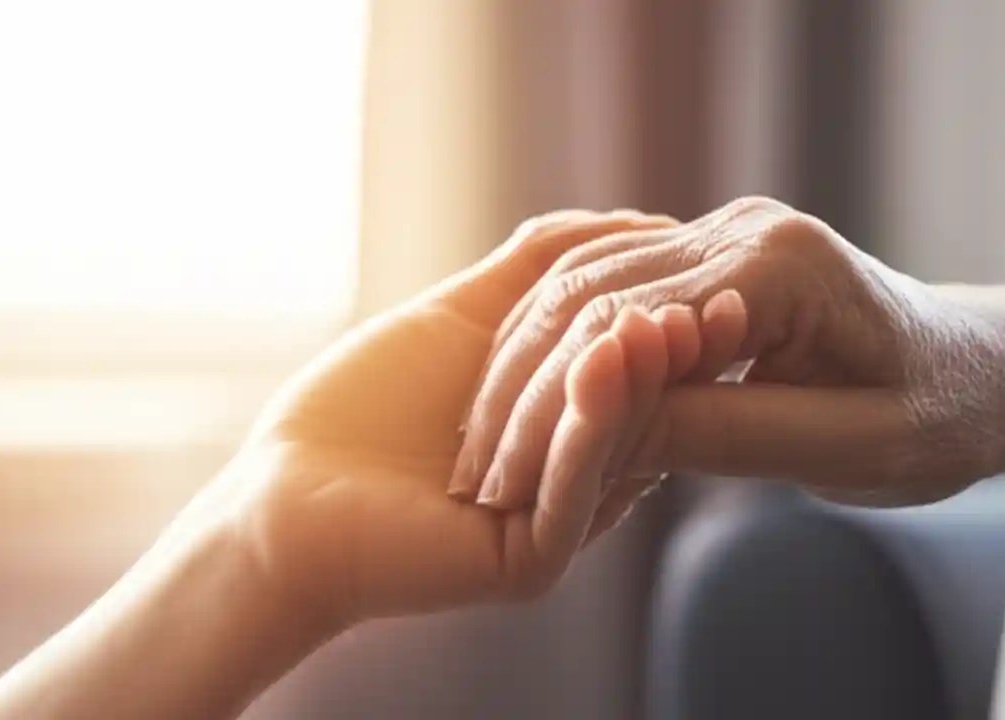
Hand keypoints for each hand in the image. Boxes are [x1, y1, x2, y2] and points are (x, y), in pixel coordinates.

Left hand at [187, 210, 679, 629]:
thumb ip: (536, 270)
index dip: (659, 312)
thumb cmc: (360, 407)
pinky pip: (575, 490)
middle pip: (634, 406)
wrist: (284, 500)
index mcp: (561, 423)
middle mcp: (570, 474)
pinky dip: (594, 425)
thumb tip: (627, 221)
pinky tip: (610, 362)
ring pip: (614, 446)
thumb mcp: (460, 317)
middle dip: (668, 351)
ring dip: (643, 381)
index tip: (702, 265)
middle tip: (721, 300)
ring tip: (670, 320)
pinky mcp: (533, 561)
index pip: (625, 363)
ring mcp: (556, 520)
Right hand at [451, 196, 1004, 516]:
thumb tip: (611, 430)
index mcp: (782, 265)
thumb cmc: (938, 417)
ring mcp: (725, 233)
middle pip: (593, 295)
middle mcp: (743, 229)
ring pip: (586, 283)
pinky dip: (560, 342)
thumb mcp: (853, 446)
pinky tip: (525, 399)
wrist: (979, 372)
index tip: (507, 482)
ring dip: (527, 362)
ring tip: (484, 446)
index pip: (634, 325)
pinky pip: (611, 284)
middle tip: (474, 474)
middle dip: (525, 386)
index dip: (561, 406)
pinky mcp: (712, 254)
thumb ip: (734, 431)